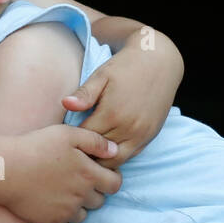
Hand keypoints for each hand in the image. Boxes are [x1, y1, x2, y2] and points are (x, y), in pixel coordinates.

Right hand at [7, 124, 121, 222]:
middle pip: (99, 201)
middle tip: (76, 179)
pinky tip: (50, 204)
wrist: (6, 169)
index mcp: (89, 174)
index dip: (111, 178)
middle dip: (93, 191)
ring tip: (61, 191)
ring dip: (77, 206)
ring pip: (82, 215)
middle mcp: (81, 196)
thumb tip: (115, 150)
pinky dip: (61, 218)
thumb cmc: (36, 147)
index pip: (115, 184)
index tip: (98, 172)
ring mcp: (66, 212)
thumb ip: (96, 141)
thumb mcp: (68, 134)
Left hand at [64, 28, 182, 169]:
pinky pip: (130, 156)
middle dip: (85, 150)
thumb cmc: (125, 66)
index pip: (84, 137)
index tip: (64, 134)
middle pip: (98, 152)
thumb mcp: (102, 76)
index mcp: (112, 114)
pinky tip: (106, 147)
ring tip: (89, 148)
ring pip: (115, 160)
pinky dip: (117, 155)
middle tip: (74, 144)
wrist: (159, 62)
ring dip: (101, 157)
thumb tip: (65, 104)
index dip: (73, 137)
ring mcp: (141, 135)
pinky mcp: (150, 136)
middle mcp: (129, 129)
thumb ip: (84, 94)